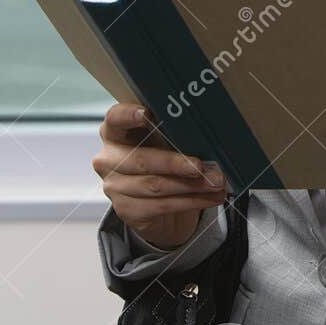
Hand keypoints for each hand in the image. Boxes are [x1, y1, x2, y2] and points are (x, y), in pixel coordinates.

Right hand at [92, 102, 227, 248]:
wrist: (158, 204)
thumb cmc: (165, 159)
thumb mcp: (168, 141)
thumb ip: (178, 133)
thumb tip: (212, 132)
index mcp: (116, 133)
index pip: (114, 119)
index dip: (128, 115)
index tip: (146, 114)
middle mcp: (109, 159)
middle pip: (141, 160)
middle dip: (175, 163)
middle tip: (200, 166)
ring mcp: (115, 186)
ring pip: (155, 185)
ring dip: (191, 185)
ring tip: (216, 183)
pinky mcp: (126, 210)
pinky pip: (162, 205)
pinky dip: (191, 201)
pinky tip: (211, 197)